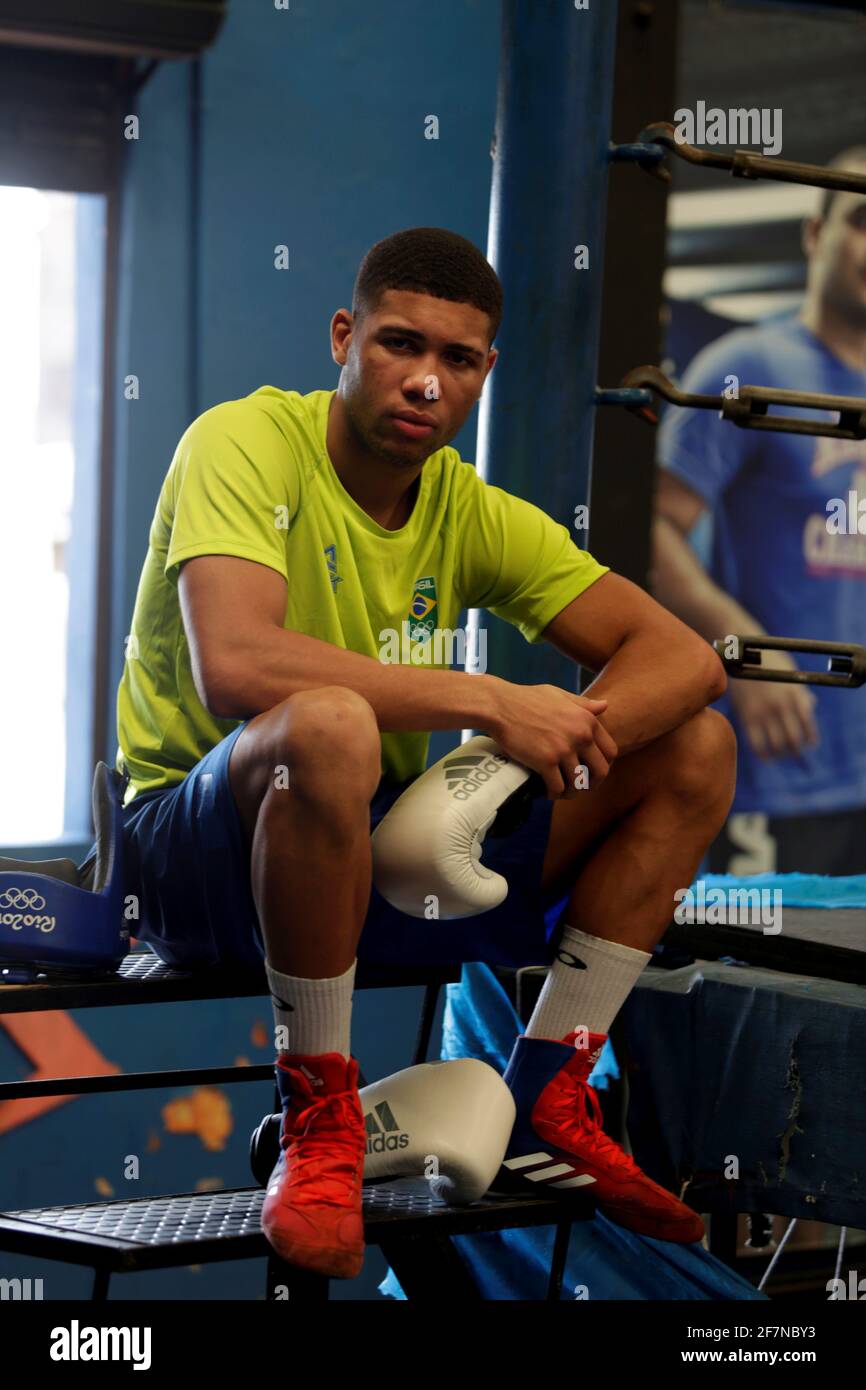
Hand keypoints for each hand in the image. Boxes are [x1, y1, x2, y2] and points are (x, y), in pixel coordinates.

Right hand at [486, 678, 617, 797]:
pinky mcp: (545, 762)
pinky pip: (557, 787)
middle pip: (601, 772)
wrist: (500, 705)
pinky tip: (545, 791)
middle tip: (579, 786)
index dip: (604, 765)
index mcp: (587, 720)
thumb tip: (605, 705)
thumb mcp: (560, 695)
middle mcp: (581, 736)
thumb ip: (583, 704)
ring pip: (578, 783)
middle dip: (592, 784)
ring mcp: (564, 750)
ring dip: (571, 792)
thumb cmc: (527, 698)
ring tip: (560, 791)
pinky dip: (553, 794)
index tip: (592, 771)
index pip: (611, 751)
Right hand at [727, 650, 818, 760]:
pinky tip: (765, 757)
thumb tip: (811, 706)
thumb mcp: (789, 672)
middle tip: (796, 756)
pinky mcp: (746, 716)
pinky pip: (756, 743)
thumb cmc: (767, 661)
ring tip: (780, 756)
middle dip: (796, 752)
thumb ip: (800, 691)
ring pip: (776, 744)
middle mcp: (780, 705)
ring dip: (780, 754)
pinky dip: (763, 754)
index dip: (810, 738)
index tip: (810, 744)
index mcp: (794, 694)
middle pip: (793, 739)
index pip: (808, 724)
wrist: (741, 653)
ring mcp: (763, 711)